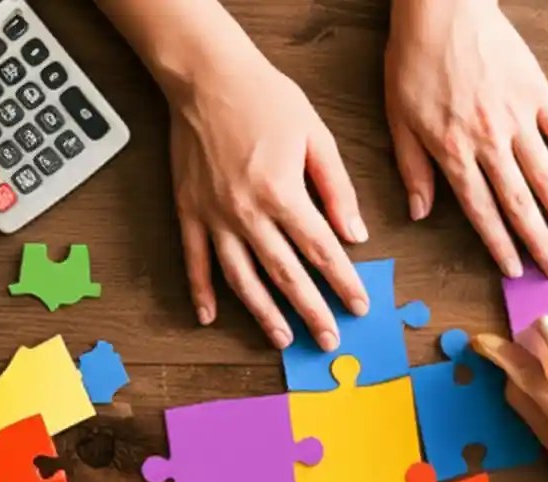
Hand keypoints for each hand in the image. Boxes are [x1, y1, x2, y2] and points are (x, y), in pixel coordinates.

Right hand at [170, 53, 368, 349]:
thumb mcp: (317, 137)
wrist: (206, 74)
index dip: (344, 283)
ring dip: (263, 314)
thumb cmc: (265, 98)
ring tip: (282, 339)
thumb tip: (355, 235)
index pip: (322, 251)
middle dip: (312, 311)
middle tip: (329, 340)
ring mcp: (214, 215)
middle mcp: (247, 212)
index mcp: (283, 193)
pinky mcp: (188, 210)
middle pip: (286, 275)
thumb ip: (338, 189)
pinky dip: (201, 291)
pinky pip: (194, 260)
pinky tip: (209, 317)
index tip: (359, 306)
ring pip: (242, 278)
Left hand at [385, 0, 547, 279]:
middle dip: (539, 243)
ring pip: (546, 178)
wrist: (442, 7)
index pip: (481, 210)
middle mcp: (489, 142)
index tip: (514, 271)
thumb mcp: (398, 117)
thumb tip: (419, 213)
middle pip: (519, 204)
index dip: (499, 245)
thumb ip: (412, 168)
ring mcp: (518, 118)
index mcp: (453, 152)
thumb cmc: (414, 60)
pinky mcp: (538, 94)